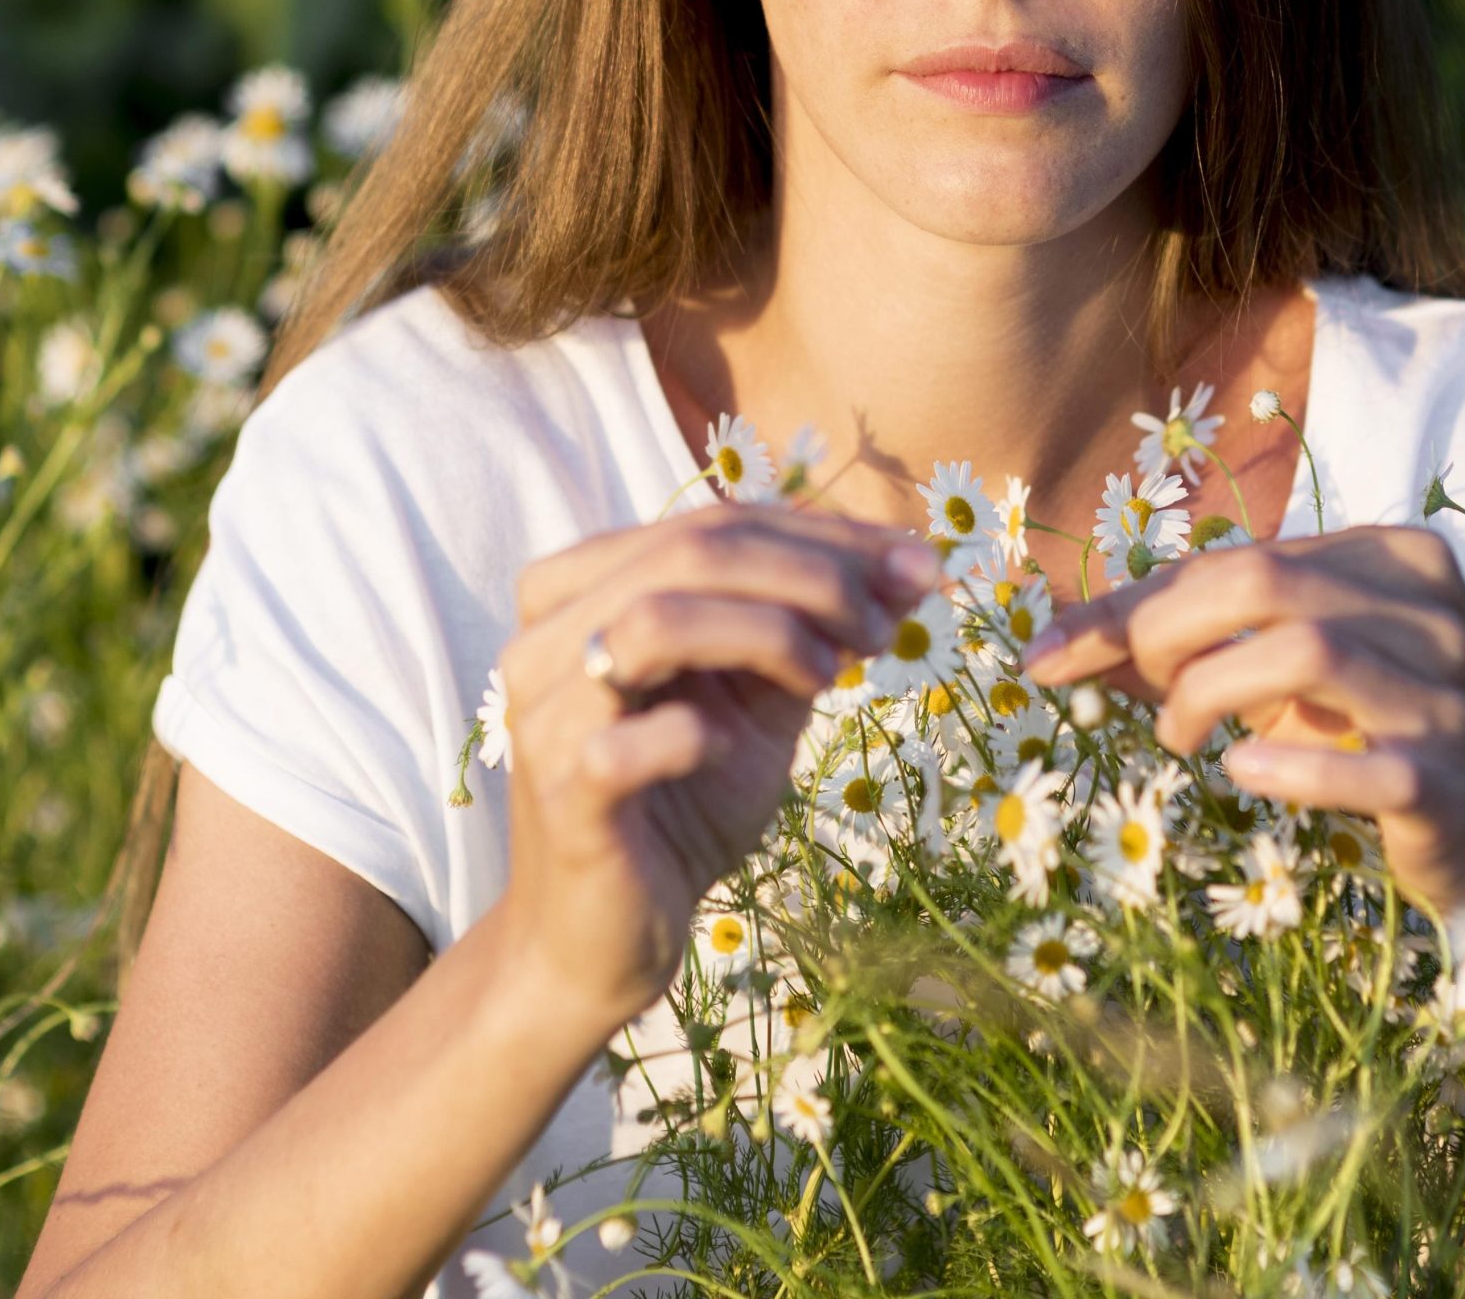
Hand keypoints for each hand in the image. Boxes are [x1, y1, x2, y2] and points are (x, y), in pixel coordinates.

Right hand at [492, 506, 943, 1028]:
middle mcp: (550, 639)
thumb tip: (909, 567)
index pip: (714, 523)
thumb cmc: (683, 807)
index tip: (917, 565)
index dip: (825, 534)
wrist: (605, 942)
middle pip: (690, 550)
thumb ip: (810, 631)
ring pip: (655, 619)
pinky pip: (632, 740)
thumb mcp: (757, 702)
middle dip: (814, 573)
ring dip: (769, 630)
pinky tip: (730, 749)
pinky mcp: (564, 795)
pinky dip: (701, 732)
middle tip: (890, 620)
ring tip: (832, 675)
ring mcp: (547, 715)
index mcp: (588, 593)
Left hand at [1022, 526, 1464, 913]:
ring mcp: (1451, 697)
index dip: (1129, 606)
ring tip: (1184, 740)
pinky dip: (1290, 766)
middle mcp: (1434, 610)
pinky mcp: (1453, 783)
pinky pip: (1362, 764)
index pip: (1237, 560)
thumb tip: (1061, 641)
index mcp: (1397, 558)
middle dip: (1165, 637)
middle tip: (1143, 701)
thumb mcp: (1300, 677)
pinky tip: (1247, 772)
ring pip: (1306, 653)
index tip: (1045, 655)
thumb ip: (1199, 643)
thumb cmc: (1382, 742)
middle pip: (1262, 585)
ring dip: (1211, 697)